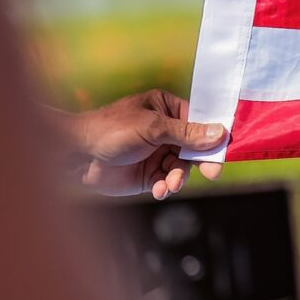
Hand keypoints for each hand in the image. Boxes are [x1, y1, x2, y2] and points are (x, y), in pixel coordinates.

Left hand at [66, 90, 225, 199]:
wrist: (74, 155)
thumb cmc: (111, 130)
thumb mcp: (153, 128)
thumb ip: (187, 133)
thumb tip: (221, 133)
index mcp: (167, 109)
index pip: (200, 121)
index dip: (214, 137)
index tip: (225, 151)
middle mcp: (165, 131)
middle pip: (195, 148)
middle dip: (198, 162)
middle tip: (212, 174)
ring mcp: (156, 153)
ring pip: (182, 168)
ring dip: (178, 178)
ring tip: (168, 186)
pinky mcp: (147, 175)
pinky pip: (166, 181)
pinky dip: (165, 187)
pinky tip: (158, 190)